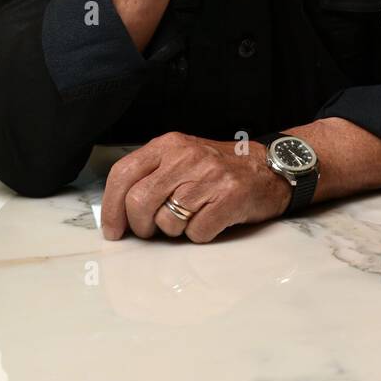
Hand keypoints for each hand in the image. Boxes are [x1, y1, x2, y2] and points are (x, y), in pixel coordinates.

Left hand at [100, 133, 291, 242]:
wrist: (269, 168)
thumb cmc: (219, 170)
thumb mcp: (181, 158)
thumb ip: (151, 176)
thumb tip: (118, 212)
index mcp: (168, 145)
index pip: (123, 173)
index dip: (111, 207)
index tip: (112, 230)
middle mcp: (185, 157)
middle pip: (139, 202)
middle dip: (140, 226)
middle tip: (152, 231)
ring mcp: (208, 177)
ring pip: (167, 222)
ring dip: (175, 231)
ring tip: (192, 217)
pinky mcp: (229, 197)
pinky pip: (197, 233)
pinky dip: (201, 235)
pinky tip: (212, 220)